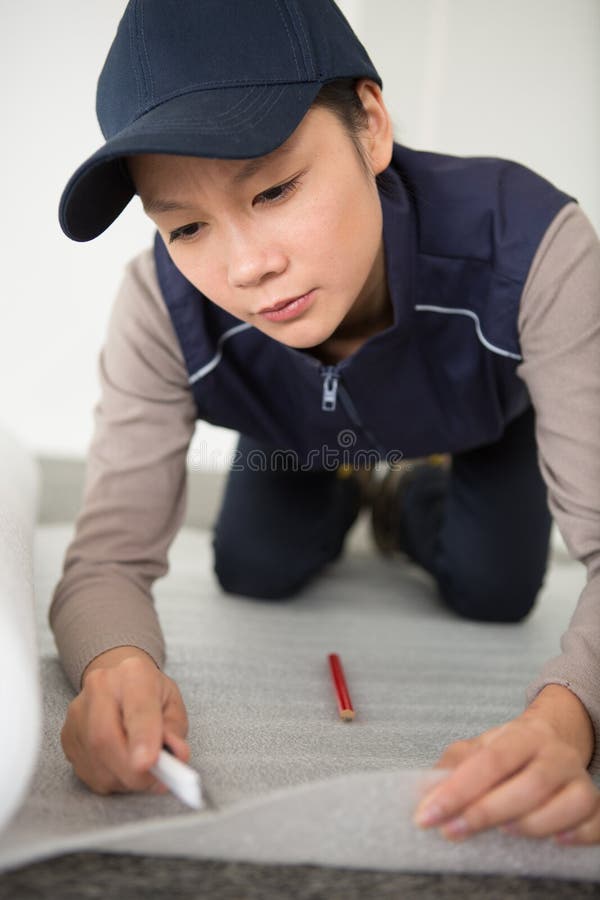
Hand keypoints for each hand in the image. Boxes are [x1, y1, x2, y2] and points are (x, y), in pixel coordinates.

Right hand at [61, 646, 189, 795]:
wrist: (119, 680)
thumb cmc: (150, 695)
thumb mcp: (173, 704)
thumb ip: (175, 730)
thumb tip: (175, 756)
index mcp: (134, 673)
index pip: (137, 708)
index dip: (143, 738)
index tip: (150, 762)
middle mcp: (99, 687)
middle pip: (106, 737)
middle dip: (132, 770)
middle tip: (156, 781)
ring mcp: (78, 712)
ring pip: (96, 760)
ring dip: (124, 778)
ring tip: (142, 769)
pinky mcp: (67, 736)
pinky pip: (87, 771)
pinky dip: (111, 779)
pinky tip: (122, 766)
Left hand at [413, 694, 599, 844]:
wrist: (553, 737)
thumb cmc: (509, 750)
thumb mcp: (479, 747)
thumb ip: (453, 765)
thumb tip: (426, 791)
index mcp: (522, 735)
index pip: (489, 762)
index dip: (457, 791)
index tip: (428, 815)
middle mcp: (554, 754)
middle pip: (529, 784)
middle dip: (487, 812)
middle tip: (453, 831)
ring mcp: (578, 778)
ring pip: (568, 803)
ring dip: (533, 823)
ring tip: (505, 832)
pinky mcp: (595, 803)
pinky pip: (597, 821)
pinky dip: (579, 834)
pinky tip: (555, 841)